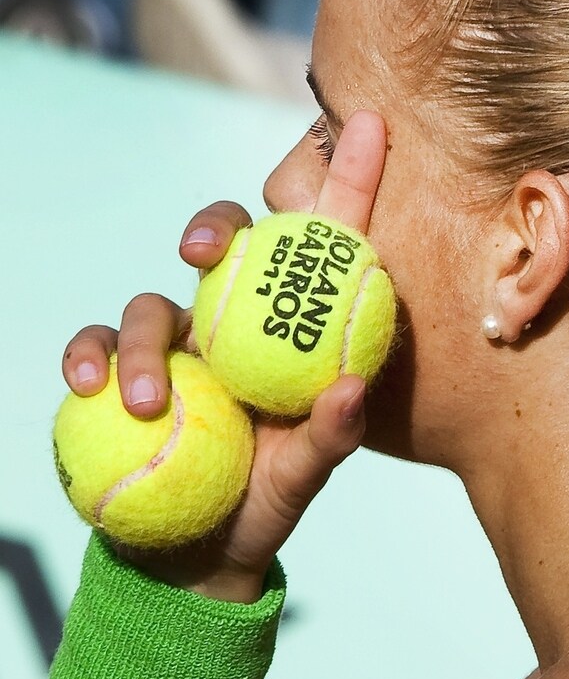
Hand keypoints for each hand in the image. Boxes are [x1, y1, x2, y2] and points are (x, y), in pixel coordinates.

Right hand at [61, 111, 387, 600]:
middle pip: (225, 245)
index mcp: (290, 332)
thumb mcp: (305, 475)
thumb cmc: (266, 500)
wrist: (199, 552)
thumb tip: (352, 389)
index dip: (345, 181)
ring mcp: (177, 347)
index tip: (368, 126)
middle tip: (203, 247)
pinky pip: (96, 348)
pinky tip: (90, 387)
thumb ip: (331, 436)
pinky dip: (89, 358)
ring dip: (143, 338)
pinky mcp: (121, 376)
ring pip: (152, 303)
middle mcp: (235, 322)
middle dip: (214, 224)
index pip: (322, 248)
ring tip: (146, 398)